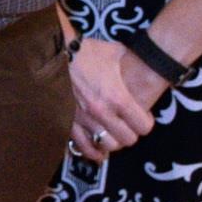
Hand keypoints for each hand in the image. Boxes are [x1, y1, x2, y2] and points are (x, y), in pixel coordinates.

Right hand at [69, 35, 165, 160]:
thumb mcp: (115, 52)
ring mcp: (83, 119)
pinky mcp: (67, 121)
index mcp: (118, 98)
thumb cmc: (86, 51)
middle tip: (128, 125)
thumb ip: (131, 62)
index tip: (143, 116)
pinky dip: (91, 150)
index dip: (146, 122)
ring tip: (112, 134)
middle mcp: (101, 113)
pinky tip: (96, 148)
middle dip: (130, 132)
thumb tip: (144, 62)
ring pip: (106, 146)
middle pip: (127, 139)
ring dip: (111, 141)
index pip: (143, 126)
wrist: (54, 51)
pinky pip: (82, 146)